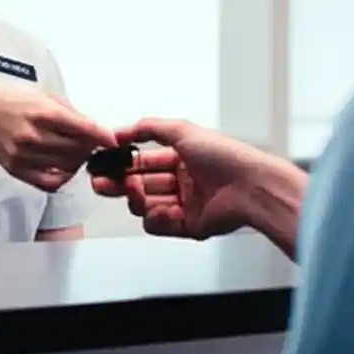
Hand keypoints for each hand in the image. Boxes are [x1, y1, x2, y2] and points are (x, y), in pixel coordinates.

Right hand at [0, 82, 116, 192]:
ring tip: (76, 152)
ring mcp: (24, 154)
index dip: (102, 136)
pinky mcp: (17, 169)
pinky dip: (62, 177)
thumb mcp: (42, 95)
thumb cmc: (8, 100)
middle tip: (91, 142)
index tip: (113, 141)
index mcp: (42, 112)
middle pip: (78, 150)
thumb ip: (69, 112)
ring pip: (67, 167)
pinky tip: (63, 167)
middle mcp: (34, 135)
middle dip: (90, 147)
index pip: (83, 128)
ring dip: (78, 161)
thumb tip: (94, 128)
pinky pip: (49, 182)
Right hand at [91, 117, 261, 238]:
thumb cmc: (225, 156)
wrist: (250, 187)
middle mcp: (183, 180)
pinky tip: (160, 210)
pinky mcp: (190, 226)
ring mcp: (186, 204)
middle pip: (140, 184)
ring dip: (136, 199)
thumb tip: (120, 130)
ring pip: (146, 206)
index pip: (143, 161)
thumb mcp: (182, 130)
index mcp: (182, 157)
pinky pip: (160, 225)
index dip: (122, 163)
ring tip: (135, 193)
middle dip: (119, 184)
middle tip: (102, 183)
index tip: (104, 164)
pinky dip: (155, 218)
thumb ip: (148, 128)